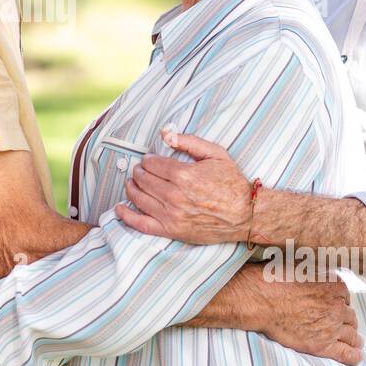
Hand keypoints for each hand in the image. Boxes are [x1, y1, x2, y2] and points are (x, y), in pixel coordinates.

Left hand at [114, 128, 251, 243]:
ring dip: (131, 188)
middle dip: (139, 172)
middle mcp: (175, 195)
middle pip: (143, 180)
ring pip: (139, 198)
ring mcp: (172, 215)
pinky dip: (127, 216)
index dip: (148, 160)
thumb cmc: (231, 183)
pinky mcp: (172, 230)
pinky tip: (120, 208)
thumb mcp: (215, 154)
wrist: (245, 214)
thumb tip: (166, 135)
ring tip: (131, 183)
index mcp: (184, 175)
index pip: (152, 164)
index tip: (150, 160)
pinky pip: (141, 224)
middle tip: (140, 170)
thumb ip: (189, 142)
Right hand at [251, 268, 363, 365]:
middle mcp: (338, 306)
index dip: (340, 303)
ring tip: (354, 341)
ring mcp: (332, 327)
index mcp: (335, 285)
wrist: (261, 300)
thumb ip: (315, 269)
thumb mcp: (299, 264)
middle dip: (347, 320)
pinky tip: (356, 356)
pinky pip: (347, 353)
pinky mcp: (323, 345)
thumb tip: (318, 269)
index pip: (346, 297)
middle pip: (350, 316)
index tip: (334, 306)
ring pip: (352, 335)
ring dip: (354, 338)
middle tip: (341, 324)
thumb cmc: (274, 280)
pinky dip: (354, 355)